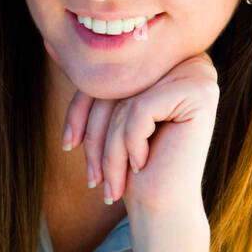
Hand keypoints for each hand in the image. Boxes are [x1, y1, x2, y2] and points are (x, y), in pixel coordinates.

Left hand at [62, 53, 220, 219]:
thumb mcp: (109, 115)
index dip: (82, 108)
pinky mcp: (201, 93)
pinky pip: (140, 109)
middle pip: (119, 83)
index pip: (110, 73)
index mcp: (172, 59)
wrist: (164, 206)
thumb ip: (94, 78)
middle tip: (92, 178)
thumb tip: (50, 44)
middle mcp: (192, 59)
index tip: (69, 146)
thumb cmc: (135, 164)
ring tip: (109, 181)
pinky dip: (130, 143)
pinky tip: (141, 166)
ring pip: (127, 98)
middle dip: (96, 132)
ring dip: (110, 146)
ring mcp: (201, 74)